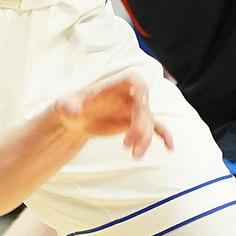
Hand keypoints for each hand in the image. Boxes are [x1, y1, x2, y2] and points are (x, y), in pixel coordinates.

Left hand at [51, 73, 173, 155]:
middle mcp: (127, 96)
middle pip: (143, 107)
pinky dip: (163, 136)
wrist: (75, 120)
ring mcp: (133, 110)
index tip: (142, 102)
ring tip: (135, 155)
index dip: (141, 88)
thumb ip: (70, 107)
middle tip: (127, 144)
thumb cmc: (70, 107)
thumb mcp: (66, 106)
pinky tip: (169, 147)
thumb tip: (74, 112)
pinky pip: (154, 128)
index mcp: (113, 86)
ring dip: (146, 139)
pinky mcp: (135, 123)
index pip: (134, 80)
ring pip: (149, 122)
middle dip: (140, 126)